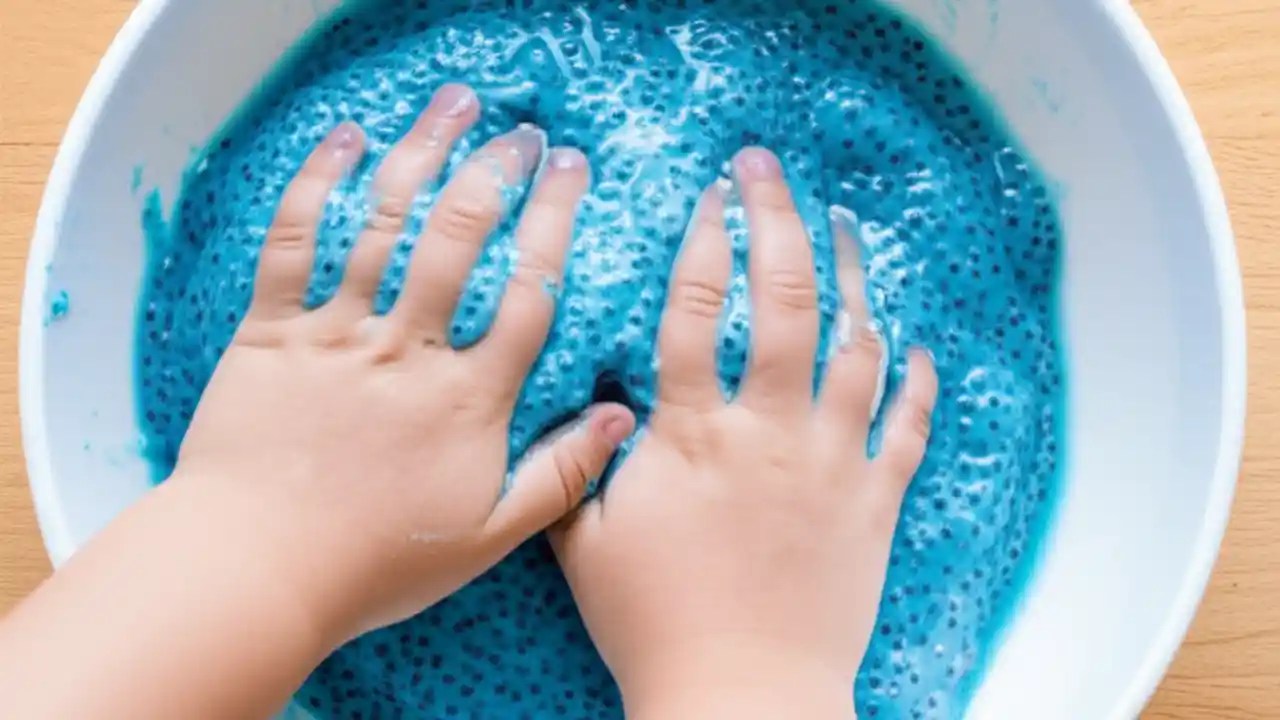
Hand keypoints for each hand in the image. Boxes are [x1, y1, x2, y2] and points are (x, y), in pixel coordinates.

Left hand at [173, 84, 634, 642]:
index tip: (572, 173)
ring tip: (453, 107)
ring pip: (385, 226)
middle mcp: (408, 350)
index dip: (555, 223)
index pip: (527, 292)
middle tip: (521, 132)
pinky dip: (317, 186)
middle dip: (496, 173)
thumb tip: (625, 418)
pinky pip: (295, 244)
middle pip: (460, 239)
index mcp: (467, 396)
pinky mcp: (271, 333)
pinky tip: (344, 143)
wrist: (256, 569)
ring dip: (422, 157)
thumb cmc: (375, 562)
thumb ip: (561, 475)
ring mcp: (337, 335)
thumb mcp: (489, 535)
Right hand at [551, 148, 937, 717]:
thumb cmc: (656, 625)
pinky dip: (920, 383)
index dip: (700, 242)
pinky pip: (910, 429)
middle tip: (768, 170)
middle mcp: (769, 433)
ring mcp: (831, 463)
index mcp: (693, 435)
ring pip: (855, 348)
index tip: (707, 195)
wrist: (743, 696)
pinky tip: (920, 344)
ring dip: (853, 278)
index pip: (692, 313)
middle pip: (780, 303)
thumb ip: (583, 465)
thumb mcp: (586, 544)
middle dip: (774, 221)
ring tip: (847, 228)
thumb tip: (590, 406)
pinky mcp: (875, 502)